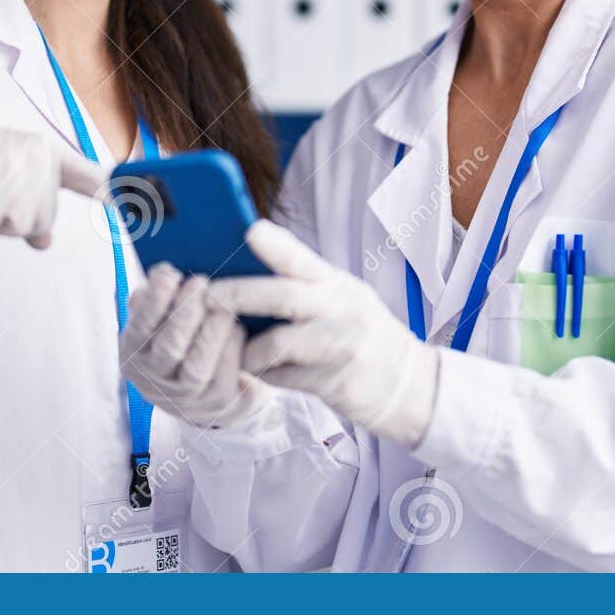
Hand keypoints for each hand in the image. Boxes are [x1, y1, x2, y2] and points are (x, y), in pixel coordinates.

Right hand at [0, 107, 106, 247]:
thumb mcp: (17, 174)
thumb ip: (36, 208)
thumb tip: (44, 243)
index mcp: (49, 155)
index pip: (89, 179)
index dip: (111, 194)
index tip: (129, 205)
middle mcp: (38, 161)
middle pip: (39, 222)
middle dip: (12, 218)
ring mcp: (13, 173)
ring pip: (12, 227)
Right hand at [120, 263, 273, 428]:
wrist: (206, 387)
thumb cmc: (181, 336)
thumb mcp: (161, 315)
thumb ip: (158, 294)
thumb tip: (163, 273)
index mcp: (134, 354)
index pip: (138, 329)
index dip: (153, 303)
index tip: (169, 275)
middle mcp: (155, 382)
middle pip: (169, 349)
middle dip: (184, 313)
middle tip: (200, 282)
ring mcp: (187, 398)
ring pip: (197, 369)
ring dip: (211, 333)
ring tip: (223, 305)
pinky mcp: (218, 405)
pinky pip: (226, 378)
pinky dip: (231, 350)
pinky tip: (237, 327)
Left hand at [209, 221, 438, 447]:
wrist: (404, 382)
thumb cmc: (357, 330)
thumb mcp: (341, 297)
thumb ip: (303, 284)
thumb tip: (244, 268)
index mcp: (338, 284)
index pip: (304, 258)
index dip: (276, 244)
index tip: (248, 231)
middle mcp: (343, 310)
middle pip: (284, 296)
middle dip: (241, 294)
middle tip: (209, 297)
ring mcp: (341, 347)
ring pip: (278, 343)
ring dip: (247, 348)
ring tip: (235, 348)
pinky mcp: (336, 383)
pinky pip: (284, 378)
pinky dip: (264, 373)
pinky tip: (258, 370)